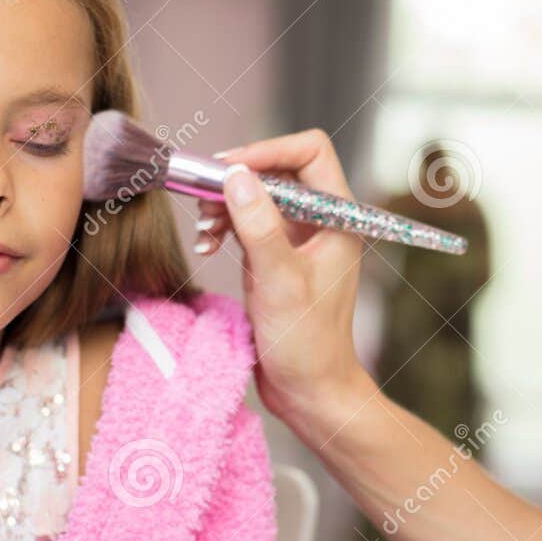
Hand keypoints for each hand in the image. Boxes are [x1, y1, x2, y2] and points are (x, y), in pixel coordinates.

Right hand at [194, 129, 376, 437]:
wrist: (309, 390)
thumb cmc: (307, 344)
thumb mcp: (279, 280)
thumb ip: (258, 225)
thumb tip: (236, 176)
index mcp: (338, 217)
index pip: (309, 152)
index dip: (269, 150)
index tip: (229, 167)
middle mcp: (321, 221)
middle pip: (278, 170)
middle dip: (239, 179)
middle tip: (203, 196)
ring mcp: (297, 238)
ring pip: (258, 195)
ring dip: (226, 203)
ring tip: (203, 228)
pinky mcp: (275, 256)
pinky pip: (247, 222)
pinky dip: (224, 226)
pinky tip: (207, 245)